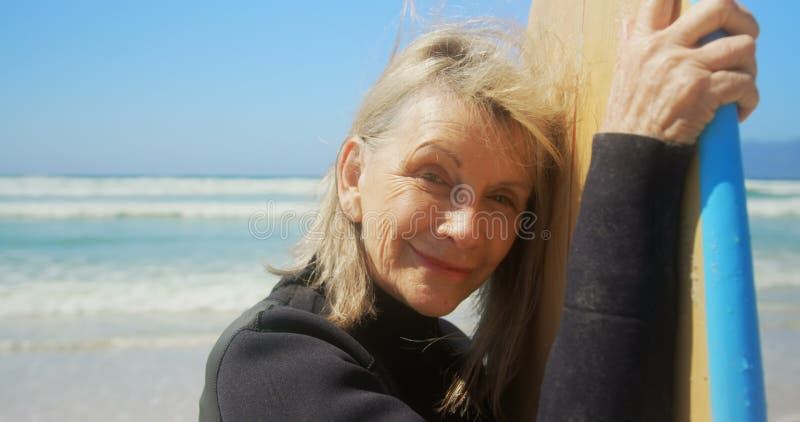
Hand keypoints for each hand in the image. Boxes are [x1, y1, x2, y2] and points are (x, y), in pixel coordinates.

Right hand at [601, 0, 758, 144]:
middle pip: (719, 6)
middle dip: (743, 20)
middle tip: (744, 39)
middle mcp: (662, 48)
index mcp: (642, 42)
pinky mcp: (703, 90)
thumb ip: (630, 44)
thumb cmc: (628, 120)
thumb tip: (629, 22)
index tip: (712, 13)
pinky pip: (745, 82)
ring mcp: (684, 67)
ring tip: (739, 85)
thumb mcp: (622, 74)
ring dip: (749, 68)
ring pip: (742, 46)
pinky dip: (749, 98)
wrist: (630, 155)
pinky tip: (738, 110)